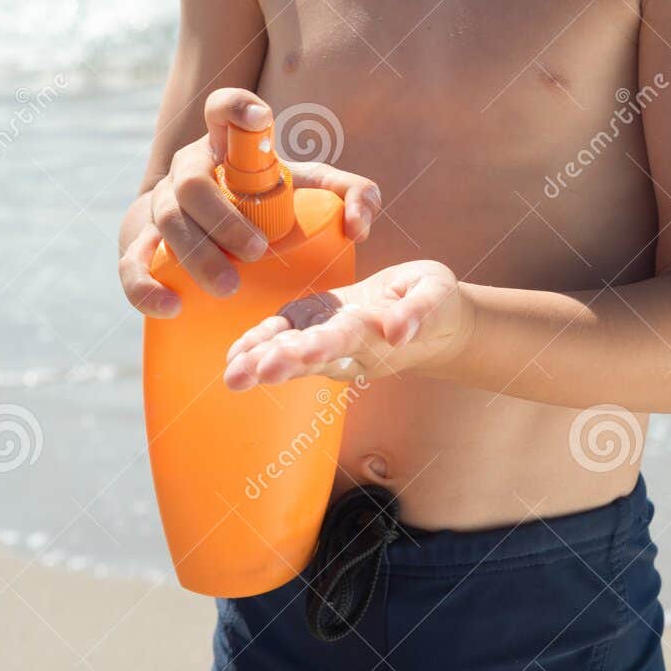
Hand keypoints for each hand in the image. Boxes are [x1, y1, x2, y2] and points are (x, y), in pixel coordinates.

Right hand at [119, 88, 383, 317]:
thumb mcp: (312, 193)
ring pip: (166, 222)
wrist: (218, 238)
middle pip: (191, 181)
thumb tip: (359, 226)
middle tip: (258, 251)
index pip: (222, 108)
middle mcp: (190, 169)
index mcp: (227, 146)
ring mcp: (161, 206)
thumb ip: (353, 194)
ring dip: (196, 255)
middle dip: (223, 218)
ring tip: (230, 286)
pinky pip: (131, 264)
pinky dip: (146, 287)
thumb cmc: (272, 208)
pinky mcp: (141, 247)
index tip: (261, 118)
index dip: (236, 107)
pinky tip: (173, 306)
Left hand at [223, 259, 473, 389]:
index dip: (309, 349)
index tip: (277, 362)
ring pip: (296, 354)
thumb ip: (417, 311)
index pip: (340, 340)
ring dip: (262, 360)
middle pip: (311, 355)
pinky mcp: (324, 330)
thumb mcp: (435, 296)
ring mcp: (336, 345)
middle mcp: (351, 347)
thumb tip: (398, 330)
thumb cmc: (437, 302)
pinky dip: (263, 346)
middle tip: (244, 374)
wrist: (438, 323)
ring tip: (232, 373)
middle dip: (277, 362)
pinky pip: (291, 340)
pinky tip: (236, 356)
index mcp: (376, 334)